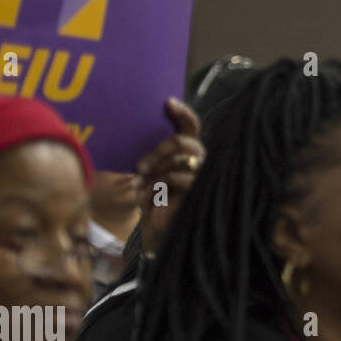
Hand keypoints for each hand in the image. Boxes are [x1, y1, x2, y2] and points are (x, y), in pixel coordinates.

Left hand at [136, 98, 203, 256]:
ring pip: (177, 159)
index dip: (183, 113)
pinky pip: (176, 178)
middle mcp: (200, 163)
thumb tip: (138, 133)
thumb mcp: (149, 175)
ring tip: (142, 188)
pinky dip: (158, 187)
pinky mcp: (198, 192)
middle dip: (158, 151)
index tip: (168, 103)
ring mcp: (202, 178)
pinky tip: (152, 199)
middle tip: (140, 167)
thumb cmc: (153, 205)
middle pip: (183, 141)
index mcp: (188, 155)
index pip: (191, 128)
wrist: (157, 237)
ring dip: (154, 173)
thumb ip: (153, 156)